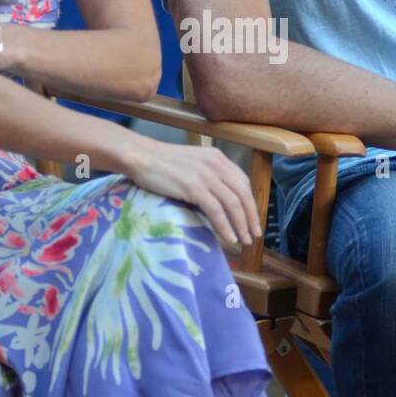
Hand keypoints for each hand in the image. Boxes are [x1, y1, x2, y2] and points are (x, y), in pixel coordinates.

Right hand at [127, 136, 261, 248]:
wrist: (141, 156)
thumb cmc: (162, 162)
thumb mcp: (193, 163)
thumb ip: (208, 176)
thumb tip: (219, 200)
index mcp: (218, 157)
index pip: (243, 182)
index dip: (250, 202)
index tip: (252, 218)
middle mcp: (216, 165)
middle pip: (242, 194)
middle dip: (251, 217)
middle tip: (254, 235)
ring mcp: (205, 176)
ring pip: (233, 204)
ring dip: (241, 225)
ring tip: (244, 241)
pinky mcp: (194, 187)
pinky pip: (216, 210)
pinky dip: (225, 226)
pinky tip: (228, 238)